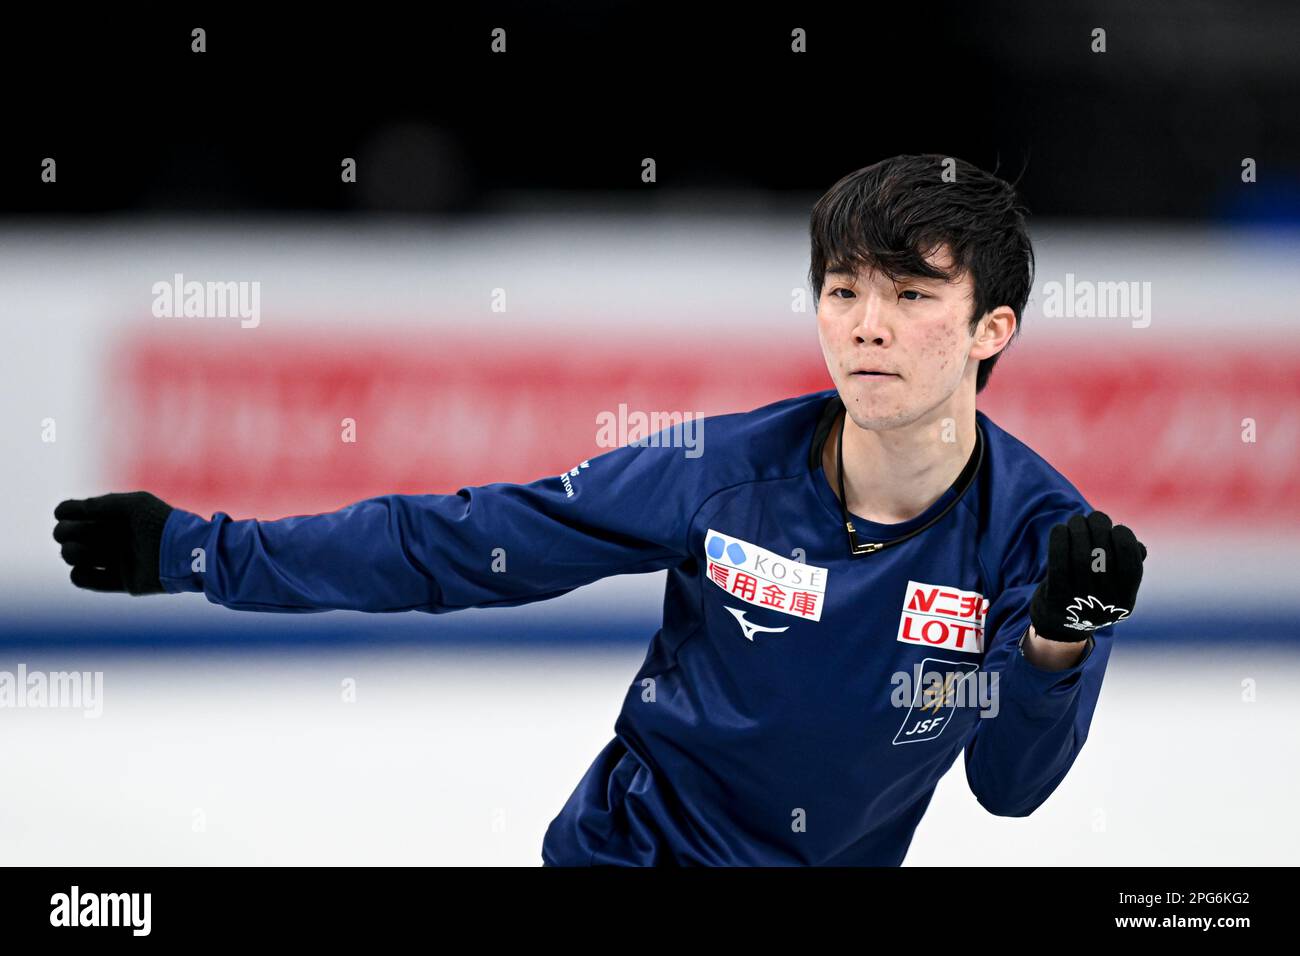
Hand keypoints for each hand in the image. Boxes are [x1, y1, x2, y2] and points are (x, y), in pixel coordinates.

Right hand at [53, 492, 174, 594]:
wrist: (183, 553)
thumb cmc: (160, 523)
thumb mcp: (134, 504)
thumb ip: (102, 504)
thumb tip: (66, 512)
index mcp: (114, 517)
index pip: (74, 513)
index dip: (65, 513)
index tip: (64, 513)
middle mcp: (111, 537)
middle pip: (67, 534)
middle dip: (65, 532)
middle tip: (80, 533)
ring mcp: (114, 559)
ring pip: (71, 556)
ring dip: (73, 552)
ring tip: (91, 551)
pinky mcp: (119, 581)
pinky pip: (82, 580)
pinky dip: (79, 575)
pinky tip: (88, 568)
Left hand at [1028, 511, 1146, 642]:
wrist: (1058, 624)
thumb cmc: (1091, 594)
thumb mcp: (1114, 587)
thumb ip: (1127, 566)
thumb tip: (1139, 547)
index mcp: (1124, 603)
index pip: (1131, 567)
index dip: (1126, 542)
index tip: (1118, 528)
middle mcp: (1103, 607)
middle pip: (1104, 558)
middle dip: (1100, 529)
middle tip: (1094, 517)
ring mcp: (1078, 604)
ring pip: (1080, 557)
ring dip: (1079, 530)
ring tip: (1077, 520)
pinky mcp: (1055, 598)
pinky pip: (1058, 562)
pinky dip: (1059, 540)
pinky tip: (1060, 529)